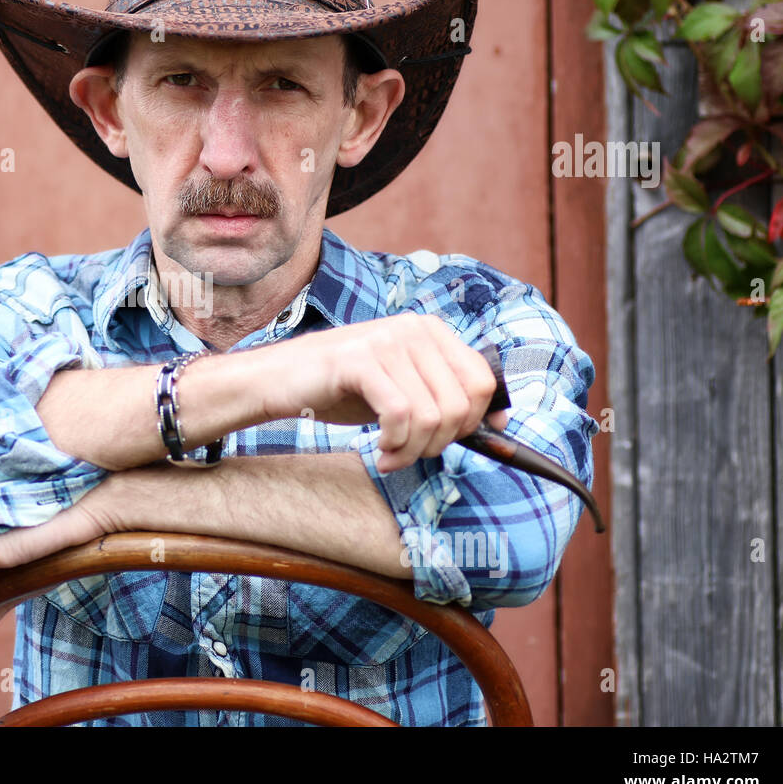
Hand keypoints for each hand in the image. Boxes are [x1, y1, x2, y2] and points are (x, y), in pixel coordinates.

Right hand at [263, 313, 509, 473]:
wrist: (281, 381)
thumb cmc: (343, 389)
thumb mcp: (404, 389)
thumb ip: (445, 397)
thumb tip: (500, 423)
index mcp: (431, 331)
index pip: (484, 382)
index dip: (475, 423)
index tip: (448, 443)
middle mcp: (413, 328)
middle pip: (462, 403)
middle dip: (440, 443)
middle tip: (410, 454)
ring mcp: (386, 340)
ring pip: (432, 415)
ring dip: (413, 450)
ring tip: (391, 455)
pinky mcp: (359, 360)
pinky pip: (400, 415)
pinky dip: (395, 444)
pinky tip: (379, 449)